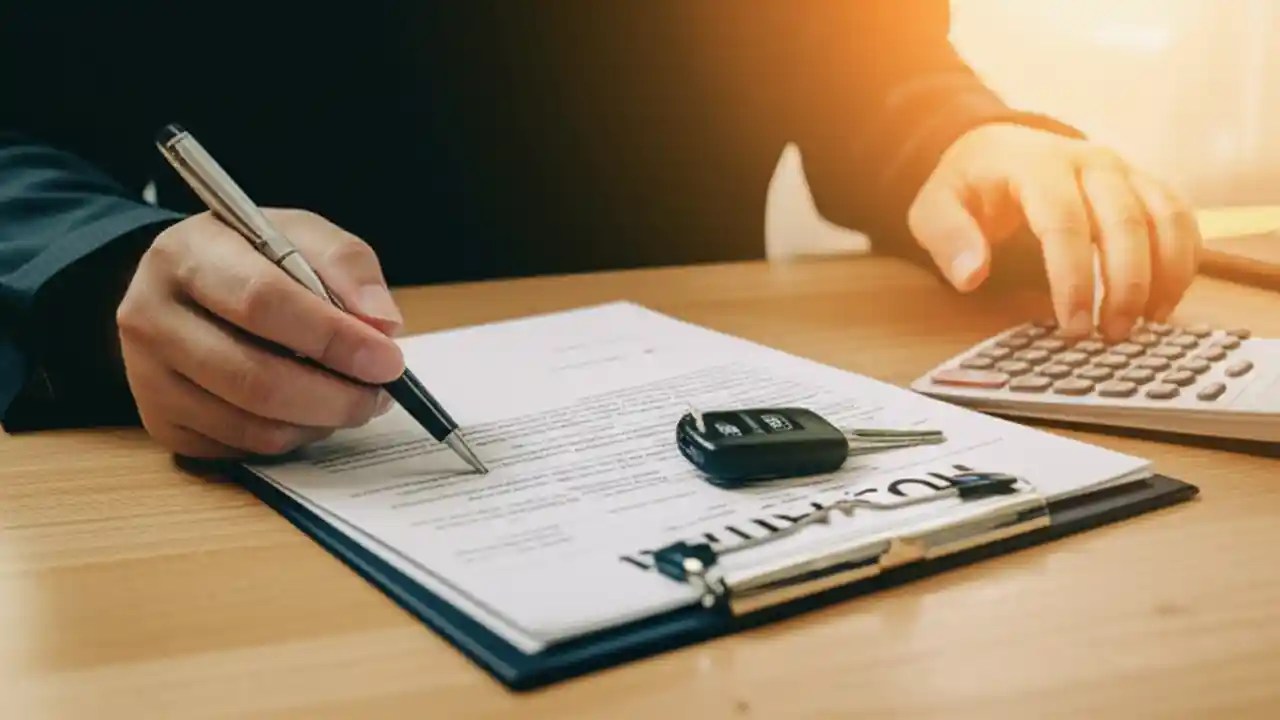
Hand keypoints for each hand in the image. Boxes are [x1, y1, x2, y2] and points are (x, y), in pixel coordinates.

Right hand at [116, 209, 405, 457]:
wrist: (187, 289)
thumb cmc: (252, 259)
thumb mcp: (300, 236)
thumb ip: (346, 266)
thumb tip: (382, 324)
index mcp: (186, 255)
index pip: (261, 302)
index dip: (333, 337)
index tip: (388, 359)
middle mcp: (150, 318)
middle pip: (254, 378)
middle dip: (335, 396)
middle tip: (381, 394)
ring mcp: (147, 378)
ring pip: (251, 424)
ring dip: (320, 422)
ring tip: (354, 400)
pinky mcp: (161, 423)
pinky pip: (240, 448)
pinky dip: (292, 438)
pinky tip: (311, 412)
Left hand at [907, 123, 1200, 340]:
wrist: (997, 146)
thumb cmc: (968, 185)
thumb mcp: (935, 208)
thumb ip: (948, 238)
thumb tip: (970, 275)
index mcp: (1037, 164)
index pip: (1065, 223)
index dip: (1073, 279)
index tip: (1073, 326)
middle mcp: (1090, 160)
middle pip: (1126, 222)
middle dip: (1125, 285)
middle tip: (1112, 335)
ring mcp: (1124, 169)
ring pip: (1166, 217)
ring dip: (1165, 274)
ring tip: (1146, 323)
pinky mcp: (1145, 183)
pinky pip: (1181, 217)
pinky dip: (1183, 258)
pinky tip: (1165, 300)